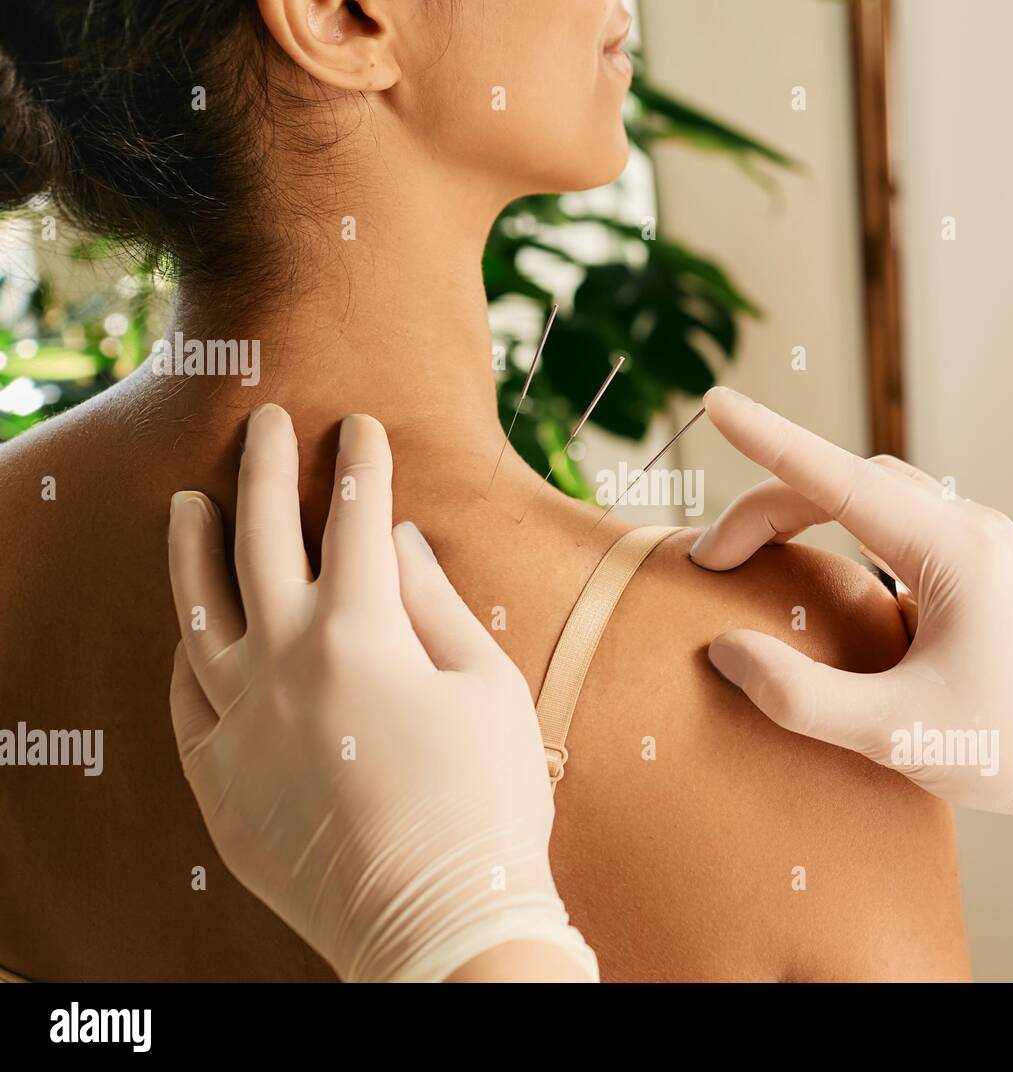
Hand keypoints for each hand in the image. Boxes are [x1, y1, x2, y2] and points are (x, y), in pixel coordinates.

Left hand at [166, 404, 595, 980]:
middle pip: (260, 540)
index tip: (360, 425)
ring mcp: (239, 722)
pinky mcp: (219, 779)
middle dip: (266, 470)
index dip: (362, 466)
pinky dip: (185, 653)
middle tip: (266, 422)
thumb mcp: (487, 686)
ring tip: (186, 504)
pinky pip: (184, 698)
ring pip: (196, 612)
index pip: (357, 521)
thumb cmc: (485, 800)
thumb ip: (435, 602)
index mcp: (361, 634)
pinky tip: (189, 630)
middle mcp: (284, 664)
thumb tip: (399, 540)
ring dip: (191, 547)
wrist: (438, 917)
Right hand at [690, 387, 1012, 893]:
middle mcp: (971, 528)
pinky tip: (809, 561)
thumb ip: (800, 696)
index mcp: (956, 554)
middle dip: (770, 502)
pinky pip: (893, 515)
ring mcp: (978, 539)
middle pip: (848, 480)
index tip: (716, 404)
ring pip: (871, 490)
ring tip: (747, 552)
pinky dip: (837, 522)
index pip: (841, 479)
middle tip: (713, 560)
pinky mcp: (974, 560)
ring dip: (802, 506)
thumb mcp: (894, 736)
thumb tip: (726, 648)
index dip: (770, 441)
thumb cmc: (1006, 751)